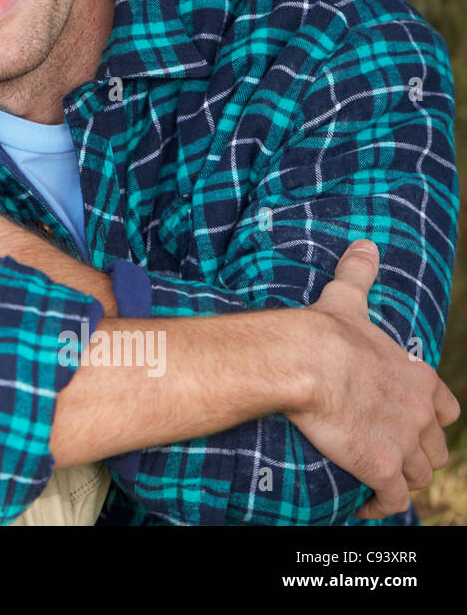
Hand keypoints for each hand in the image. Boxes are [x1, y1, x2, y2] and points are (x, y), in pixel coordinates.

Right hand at [284, 238, 459, 519]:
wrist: (304, 362)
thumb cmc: (324, 333)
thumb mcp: (347, 299)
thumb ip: (359, 274)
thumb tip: (364, 243)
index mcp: (416, 378)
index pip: (444, 409)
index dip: (431, 419)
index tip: (412, 424)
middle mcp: (419, 414)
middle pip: (435, 447)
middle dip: (419, 454)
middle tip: (392, 458)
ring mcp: (404, 443)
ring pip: (418, 475)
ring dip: (402, 481)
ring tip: (378, 484)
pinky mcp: (382, 468)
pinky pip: (392, 498)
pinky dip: (382, 506)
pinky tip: (365, 507)